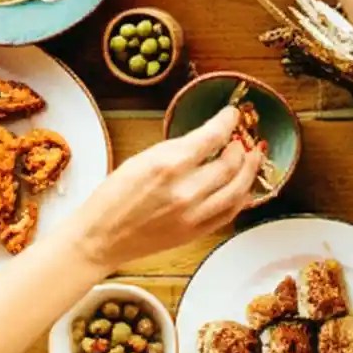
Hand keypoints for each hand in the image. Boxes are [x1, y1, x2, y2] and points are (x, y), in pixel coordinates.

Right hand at [72, 107, 261, 267]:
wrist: (101, 238)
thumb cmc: (113, 197)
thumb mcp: (141, 159)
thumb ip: (177, 150)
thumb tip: (206, 139)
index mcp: (168, 165)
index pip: (212, 136)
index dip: (227, 122)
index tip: (232, 115)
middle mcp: (185, 190)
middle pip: (231, 163)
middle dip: (241, 147)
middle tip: (242, 141)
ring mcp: (194, 214)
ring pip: (238, 189)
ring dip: (249, 170)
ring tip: (252, 159)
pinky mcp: (196, 232)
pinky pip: (231, 213)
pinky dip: (242, 198)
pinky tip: (244, 188)